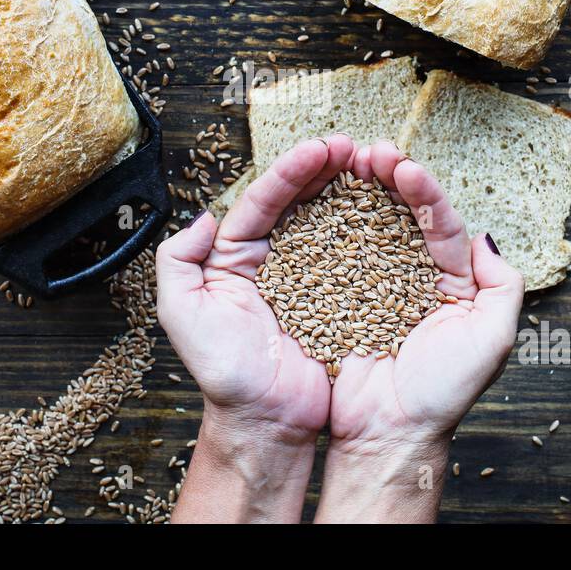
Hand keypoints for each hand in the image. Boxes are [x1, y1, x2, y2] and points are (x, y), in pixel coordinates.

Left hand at [156, 134, 355, 521]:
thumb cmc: (223, 374)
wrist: (265, 423)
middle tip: (355, 147)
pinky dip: (375, 231)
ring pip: (333, 220)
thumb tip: (204, 217)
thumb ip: (177, 260)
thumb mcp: (180, 313)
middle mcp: (275, 259)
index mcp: (236, 255)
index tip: (321, 148)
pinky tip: (393, 210)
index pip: (265, 200)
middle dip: (327, 168)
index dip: (292, 170)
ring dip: (355, 190)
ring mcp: (312, 278)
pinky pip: (360, 258)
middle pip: (303, 200)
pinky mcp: (343, 300)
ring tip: (378, 165)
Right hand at [315, 140, 523, 522]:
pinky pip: (331, 255)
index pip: (439, 222)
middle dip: (386, 178)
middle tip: (370, 151)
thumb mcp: (493, 339)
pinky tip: (314, 200)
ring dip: (354, 191)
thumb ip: (502, 285)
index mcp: (452, 280)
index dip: (423, 191)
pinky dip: (324, 225)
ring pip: (365, 226)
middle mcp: (412, 276)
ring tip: (341, 160)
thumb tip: (485, 237)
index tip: (403, 166)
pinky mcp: (337, 298)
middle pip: (400, 214)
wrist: (390, 436)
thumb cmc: (444, 393)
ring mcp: (372, 285)